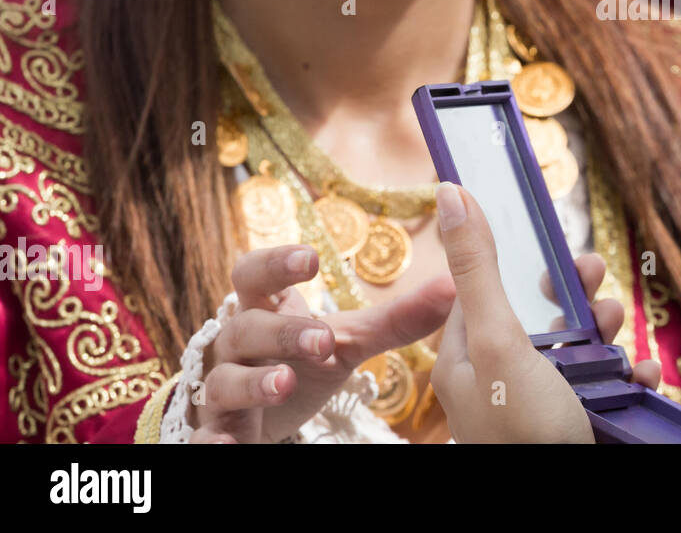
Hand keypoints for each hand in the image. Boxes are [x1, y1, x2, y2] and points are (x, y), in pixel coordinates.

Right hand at [189, 245, 455, 443]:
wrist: (258, 411)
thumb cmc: (299, 359)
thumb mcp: (346, 338)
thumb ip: (396, 318)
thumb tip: (453, 286)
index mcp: (265, 309)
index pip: (255, 273)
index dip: (277, 262)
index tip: (311, 258)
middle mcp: (236, 342)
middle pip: (245, 326)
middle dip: (282, 331)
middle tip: (322, 338)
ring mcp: (222, 386)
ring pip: (224, 379)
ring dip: (253, 381)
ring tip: (285, 384)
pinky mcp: (219, 429)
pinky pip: (206, 434)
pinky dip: (214, 439)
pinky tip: (228, 444)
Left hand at [431, 182, 640, 442]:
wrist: (567, 511)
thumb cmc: (522, 434)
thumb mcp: (499, 339)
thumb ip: (481, 268)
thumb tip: (450, 190)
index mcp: (467, 358)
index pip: (488, 290)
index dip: (523, 263)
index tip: (557, 249)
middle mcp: (502, 380)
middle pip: (542, 315)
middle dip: (578, 298)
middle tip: (598, 283)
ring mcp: (541, 405)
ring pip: (580, 349)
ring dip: (609, 337)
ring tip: (622, 344)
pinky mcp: (577, 425)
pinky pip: (605, 388)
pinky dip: (628, 380)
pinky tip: (641, 380)